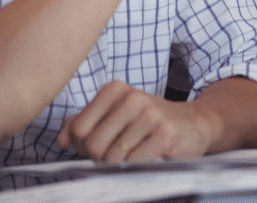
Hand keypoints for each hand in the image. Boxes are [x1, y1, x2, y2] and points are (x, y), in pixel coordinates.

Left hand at [58, 80, 218, 162]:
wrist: (194, 123)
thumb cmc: (147, 121)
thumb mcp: (115, 114)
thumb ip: (84, 123)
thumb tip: (62, 138)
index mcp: (115, 89)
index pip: (79, 128)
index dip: (84, 144)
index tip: (100, 143)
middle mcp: (132, 97)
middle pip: (93, 145)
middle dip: (100, 158)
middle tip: (116, 154)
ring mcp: (150, 115)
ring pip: (112, 158)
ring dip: (119, 165)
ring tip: (132, 155)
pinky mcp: (165, 134)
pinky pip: (133, 163)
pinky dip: (135, 167)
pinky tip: (146, 157)